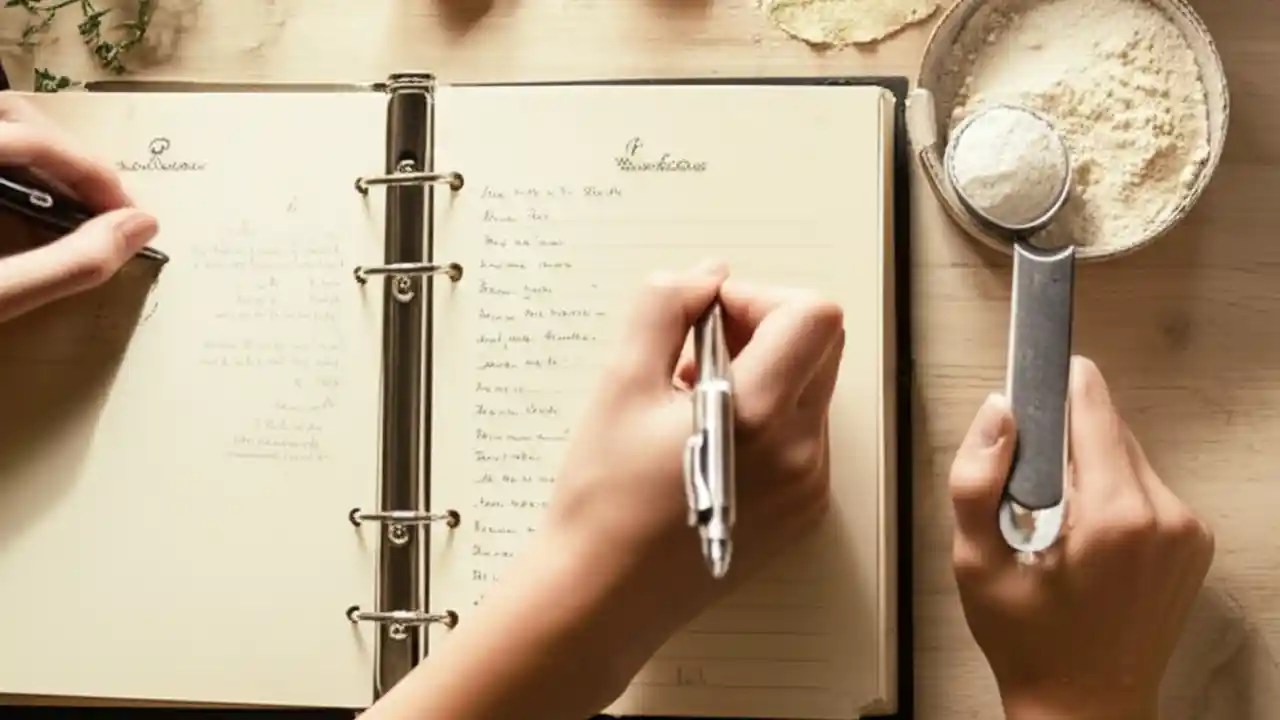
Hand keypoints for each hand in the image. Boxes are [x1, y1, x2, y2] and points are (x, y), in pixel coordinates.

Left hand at [0, 92, 157, 323]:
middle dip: (71, 154)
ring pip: (5, 124)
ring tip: (79, 199)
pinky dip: (21, 163)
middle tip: (106, 203)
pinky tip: (37, 199)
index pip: (34, 139)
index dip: (92, 173)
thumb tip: (141, 228)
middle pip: (17, 114)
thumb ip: (69, 263)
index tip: (129, 215)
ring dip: (47, 152)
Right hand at [544, 259, 843, 666]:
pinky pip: (802, 434)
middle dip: (762, 330)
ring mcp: (808, 487)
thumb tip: (708, 276)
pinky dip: (763, 417)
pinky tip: (707, 439)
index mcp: (758, 418)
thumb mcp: (620, 383)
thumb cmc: (603, 498)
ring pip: (810, 389)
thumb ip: (665, 307)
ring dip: (760, 373)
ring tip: (690, 403)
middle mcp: (800, 454)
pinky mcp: (802, 511)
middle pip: (821, 347)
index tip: (706, 319)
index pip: (812, 316)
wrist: (602, 595)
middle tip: (696, 354)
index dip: (758, 298)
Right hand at [948, 357, 1214, 719]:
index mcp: (1115, 516)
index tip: (1036, 374)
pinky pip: (1147, 489)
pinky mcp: (1194, 544)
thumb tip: (1000, 410)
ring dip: (1089, 470)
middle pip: (1110, 432)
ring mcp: (1187, 532)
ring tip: (1054, 520)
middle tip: (1026, 486)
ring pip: (1128, 459)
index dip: (1061, 385)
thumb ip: (977, 478)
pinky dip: (1113, 496)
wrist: (1083, 705)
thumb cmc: (1026, 640)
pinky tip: (1085, 537)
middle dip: (1064, 442)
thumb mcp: (975, 562)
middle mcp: (1165, 516)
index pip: (1094, 410)